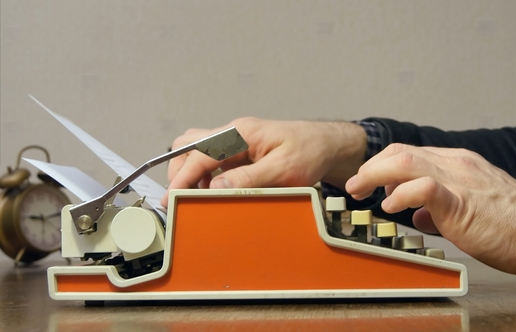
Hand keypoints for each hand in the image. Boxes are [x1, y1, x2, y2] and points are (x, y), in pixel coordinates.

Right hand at [162, 117, 367, 206]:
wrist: (326, 144)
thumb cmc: (309, 151)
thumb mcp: (283, 169)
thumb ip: (249, 178)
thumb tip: (216, 188)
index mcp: (240, 133)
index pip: (201, 152)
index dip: (183, 176)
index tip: (173, 197)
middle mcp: (233, 134)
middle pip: (189, 145)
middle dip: (180, 171)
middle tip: (182, 198)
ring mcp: (235, 143)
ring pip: (198, 151)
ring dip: (191, 173)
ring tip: (196, 197)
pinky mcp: (240, 153)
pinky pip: (212, 161)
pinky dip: (205, 176)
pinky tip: (212, 192)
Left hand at [345, 143, 515, 275]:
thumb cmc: (510, 225)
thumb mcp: (469, 210)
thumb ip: (439, 208)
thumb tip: (417, 216)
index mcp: (457, 164)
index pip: (410, 153)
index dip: (383, 165)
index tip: (368, 181)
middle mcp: (455, 164)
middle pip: (401, 151)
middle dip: (370, 166)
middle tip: (354, 184)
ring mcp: (458, 179)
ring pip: (405, 161)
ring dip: (374, 174)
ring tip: (359, 189)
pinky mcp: (461, 201)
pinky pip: (423, 187)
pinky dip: (400, 194)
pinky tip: (390, 205)